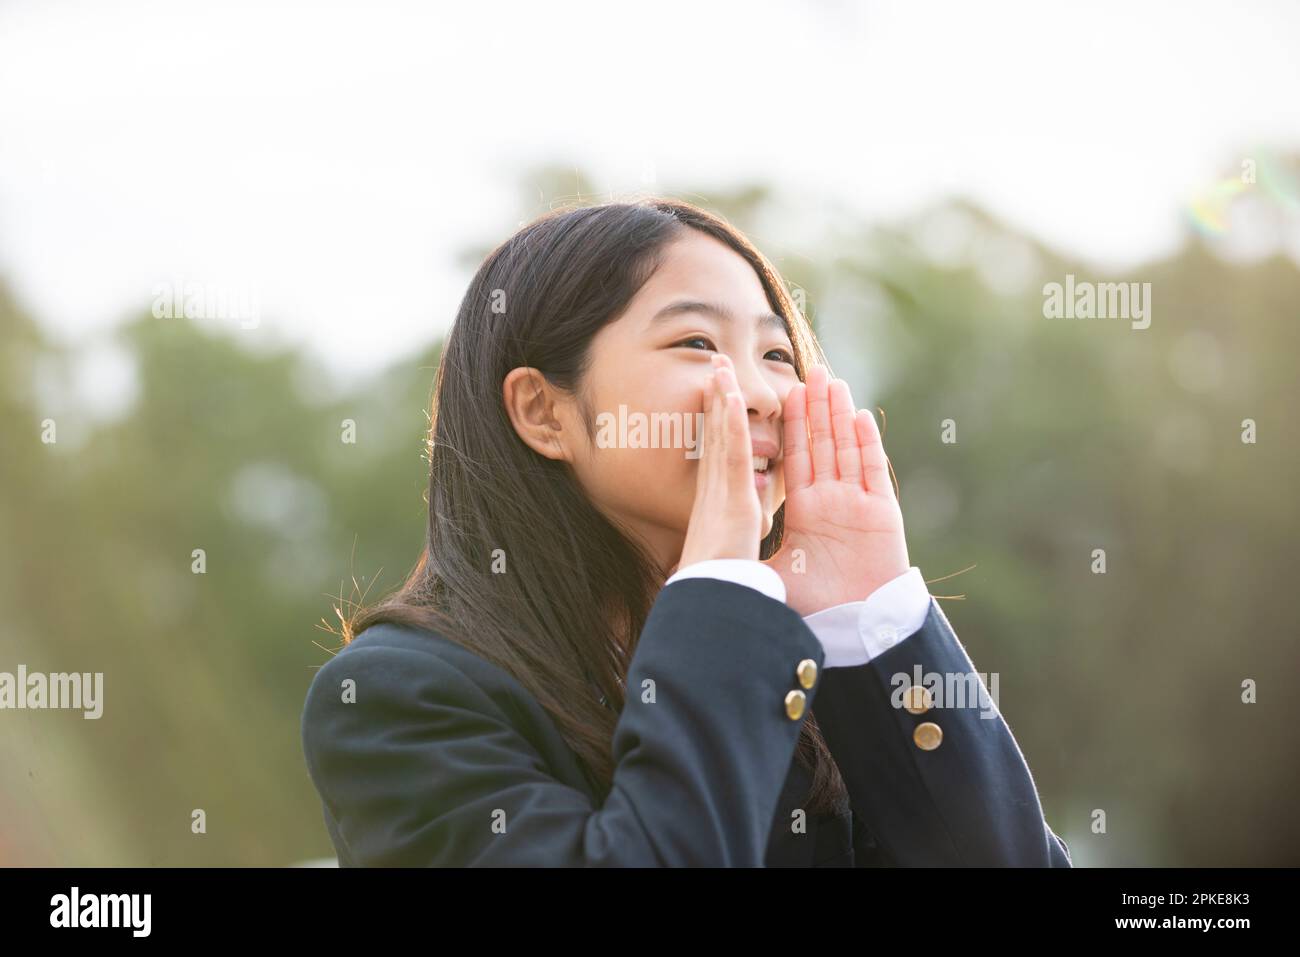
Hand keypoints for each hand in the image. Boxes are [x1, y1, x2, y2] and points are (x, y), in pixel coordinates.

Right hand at [676, 354, 762, 568]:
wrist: (709, 608)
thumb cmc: (714, 588)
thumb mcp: (718, 558)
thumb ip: (714, 547)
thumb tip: (694, 556)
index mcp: (715, 503)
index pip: (718, 452)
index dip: (717, 421)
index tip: (717, 393)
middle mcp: (713, 491)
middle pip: (715, 434)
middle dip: (715, 398)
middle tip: (715, 363)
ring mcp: (720, 492)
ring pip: (721, 436)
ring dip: (720, 397)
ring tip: (719, 363)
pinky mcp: (731, 500)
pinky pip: (731, 454)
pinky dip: (730, 423)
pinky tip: (730, 396)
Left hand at [764, 365, 909, 616]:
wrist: (860, 631)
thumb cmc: (820, 608)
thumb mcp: (776, 576)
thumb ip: (755, 558)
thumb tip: (714, 556)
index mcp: (806, 512)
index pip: (796, 459)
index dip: (792, 427)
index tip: (784, 395)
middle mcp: (832, 502)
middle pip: (822, 445)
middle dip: (815, 408)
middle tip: (809, 372)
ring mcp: (857, 505)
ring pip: (847, 448)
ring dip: (840, 414)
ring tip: (831, 380)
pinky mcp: (881, 515)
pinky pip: (872, 472)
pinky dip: (867, 443)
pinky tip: (860, 415)